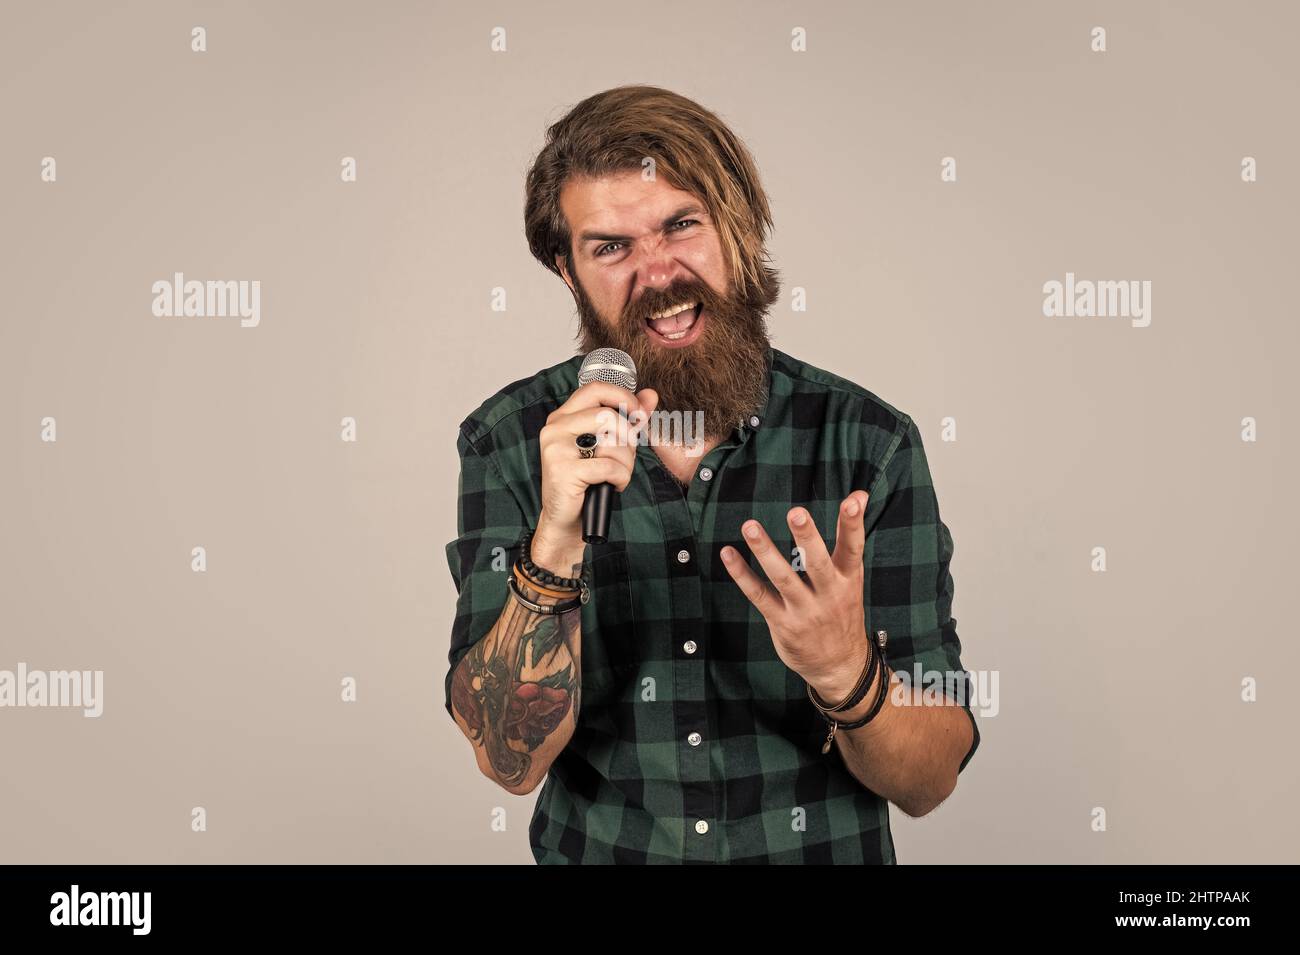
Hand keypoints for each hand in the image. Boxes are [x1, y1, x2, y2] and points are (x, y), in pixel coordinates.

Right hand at [533, 382, 658, 569]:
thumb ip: (629, 419)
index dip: (622, 396)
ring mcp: (556, 448)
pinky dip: (620, 478)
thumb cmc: (587, 482)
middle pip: (608, 416)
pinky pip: (610, 467)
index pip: (595, 389)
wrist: (566, 521)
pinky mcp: (563, 470)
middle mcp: (555, 428)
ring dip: (625, 462)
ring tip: (616, 475)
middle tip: (625, 458)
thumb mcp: (609, 446)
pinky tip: (611, 486)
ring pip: (611, 439)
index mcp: (563, 417)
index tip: (637, 413)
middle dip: (628, 439)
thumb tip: (651, 395)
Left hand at [719, 491, 871, 700]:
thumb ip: (850, 537)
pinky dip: (742, 575)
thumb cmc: (843, 611)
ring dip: (765, 551)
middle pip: (817, 563)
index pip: (853, 548)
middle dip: (807, 538)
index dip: (853, 524)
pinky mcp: (783, 623)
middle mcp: (829, 594)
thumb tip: (861, 495)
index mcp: (848, 580)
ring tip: (750, 526)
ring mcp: (805, 610)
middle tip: (796, 513)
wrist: (840, 666)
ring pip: (783, 578)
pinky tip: (728, 554)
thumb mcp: (852, 577)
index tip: (854, 500)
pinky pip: (759, 596)